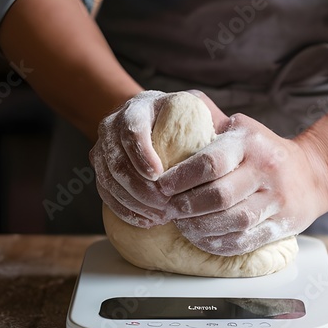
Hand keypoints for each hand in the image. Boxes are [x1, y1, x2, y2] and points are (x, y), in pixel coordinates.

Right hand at [90, 90, 226, 227]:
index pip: (131, 129)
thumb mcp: (197, 111)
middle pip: (116, 161)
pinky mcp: (99, 167)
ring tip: (159, 217)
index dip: (142, 154)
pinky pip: (105, 192)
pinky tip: (145, 221)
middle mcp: (113, 123)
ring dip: (133, 203)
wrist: (156, 121)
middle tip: (165, 206)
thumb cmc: (185, 119)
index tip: (158, 175)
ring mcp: (102, 146)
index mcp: (138, 106)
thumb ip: (208, 116)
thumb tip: (228, 128)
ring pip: (108, 180)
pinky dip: (124, 210)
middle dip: (140, 189)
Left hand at [159, 113, 327, 255]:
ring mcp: (277, 199)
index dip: (181, 177)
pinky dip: (219, 244)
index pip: (211, 162)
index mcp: (251, 141)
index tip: (163, 186)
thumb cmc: (263, 150)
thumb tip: (170, 114)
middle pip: (219, 196)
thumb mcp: (241, 128)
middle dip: (186, 207)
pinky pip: (245, 241)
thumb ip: (209, 122)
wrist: (312, 173)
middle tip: (169, 210)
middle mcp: (267, 169)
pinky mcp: (282, 224)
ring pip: (233, 221)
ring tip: (182, 226)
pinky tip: (203, 239)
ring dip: (200, 228)